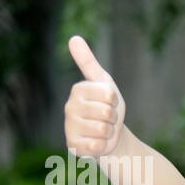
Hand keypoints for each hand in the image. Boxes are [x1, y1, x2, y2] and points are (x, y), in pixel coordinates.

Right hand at [64, 35, 126, 157]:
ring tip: (103, 130)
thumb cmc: (107, 107)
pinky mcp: (73, 146)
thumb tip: (73, 38)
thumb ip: (88, 62)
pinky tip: (97, 143)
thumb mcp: (103, 82)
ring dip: (109, 132)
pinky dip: (102, 146)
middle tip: (106, 119)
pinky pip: (96, 146)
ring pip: (103, 130)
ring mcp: (70, 128)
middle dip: (113, 118)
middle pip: (106, 112)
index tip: (109, 102)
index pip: (108, 94)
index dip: (115, 101)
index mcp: (78, 90)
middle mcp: (69, 107)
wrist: (110, 136)